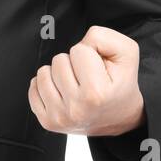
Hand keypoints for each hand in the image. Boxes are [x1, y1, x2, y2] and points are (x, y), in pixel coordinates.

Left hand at [28, 26, 144, 136]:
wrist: (120, 118)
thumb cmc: (121, 82)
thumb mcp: (126, 53)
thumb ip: (103, 37)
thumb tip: (80, 42)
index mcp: (96, 93)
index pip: (79, 50)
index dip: (90, 53)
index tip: (99, 68)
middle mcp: (76, 109)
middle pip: (59, 60)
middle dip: (73, 63)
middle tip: (87, 77)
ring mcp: (60, 118)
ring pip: (43, 73)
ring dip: (58, 73)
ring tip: (75, 84)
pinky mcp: (48, 122)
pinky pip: (33, 88)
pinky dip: (46, 85)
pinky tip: (62, 92)